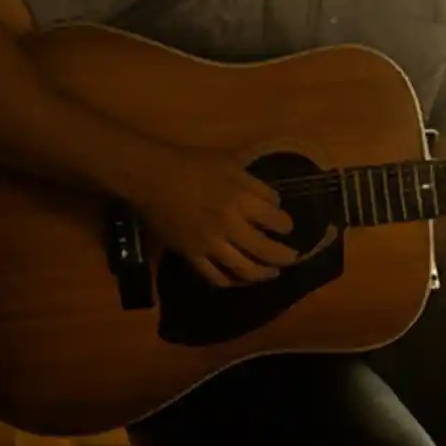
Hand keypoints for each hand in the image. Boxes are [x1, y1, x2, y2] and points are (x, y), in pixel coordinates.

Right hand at [131, 147, 296, 286]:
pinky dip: (231, 281)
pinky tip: (238, 279)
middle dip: (284, 257)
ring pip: (244, 270)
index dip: (286, 225)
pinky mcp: (192, 256)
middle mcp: (230, 227)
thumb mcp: (230, 164)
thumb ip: (255, 185)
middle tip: (292, 258)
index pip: (276, 220)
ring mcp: (211, 245)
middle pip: (265, 250)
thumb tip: (275, 204)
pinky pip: (215, 277)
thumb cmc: (193, 165)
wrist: (153, 178)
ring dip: (262, 274)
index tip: (287, 227)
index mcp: (241, 201)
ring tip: (271, 273)